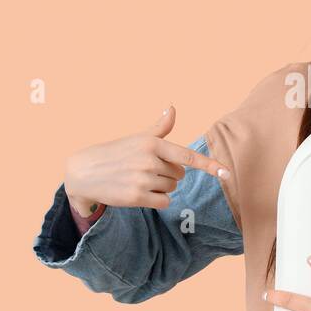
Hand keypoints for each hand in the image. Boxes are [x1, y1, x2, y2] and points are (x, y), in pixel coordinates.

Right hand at [63, 104, 229, 214]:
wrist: (84, 171)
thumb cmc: (115, 153)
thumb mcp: (137, 138)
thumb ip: (159, 127)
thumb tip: (172, 108)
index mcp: (153, 143)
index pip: (187, 156)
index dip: (209, 166)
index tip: (226, 173)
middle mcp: (150, 160)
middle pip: (180, 175)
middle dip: (167, 175)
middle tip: (145, 171)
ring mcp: (143, 179)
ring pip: (171, 189)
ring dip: (160, 188)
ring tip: (138, 180)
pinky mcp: (136, 197)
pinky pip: (163, 202)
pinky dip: (156, 200)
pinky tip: (139, 193)